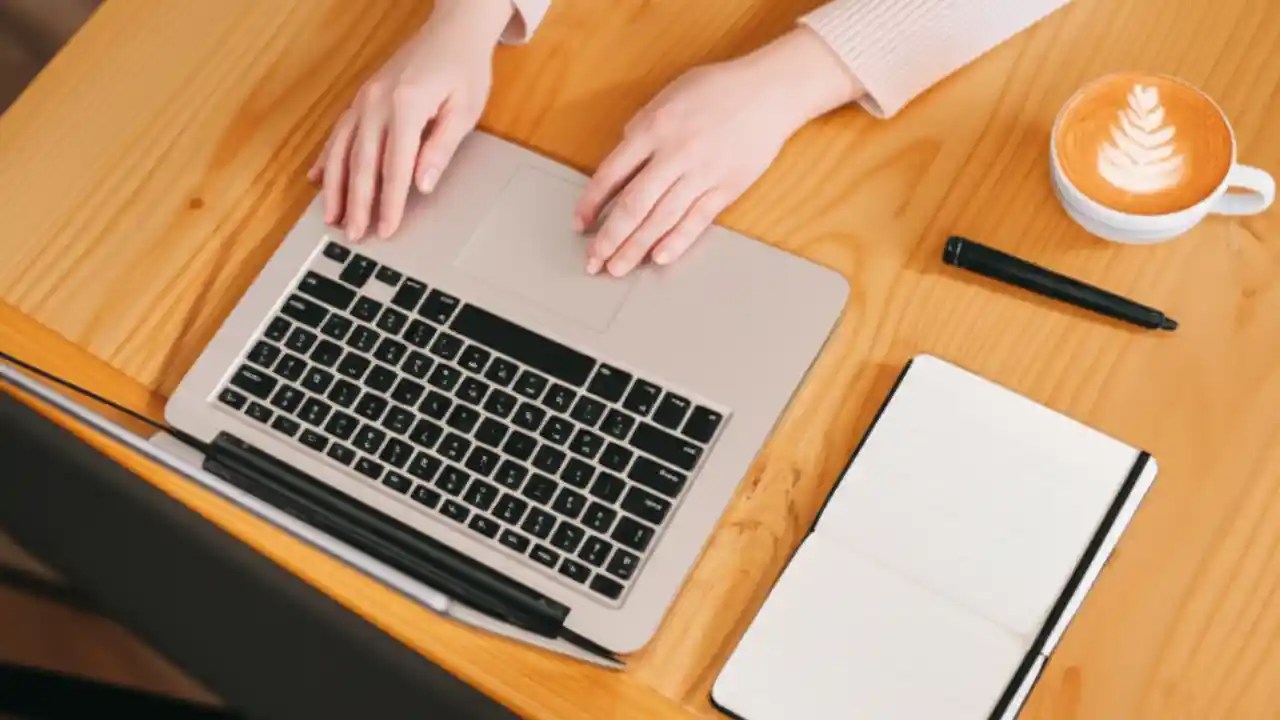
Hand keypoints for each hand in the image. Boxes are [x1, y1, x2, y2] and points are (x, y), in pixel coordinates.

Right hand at [308, 0, 513, 240]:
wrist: (452, 30)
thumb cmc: (464, 68)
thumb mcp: (465, 110)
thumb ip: (441, 147)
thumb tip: (422, 183)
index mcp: (406, 104)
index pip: (395, 167)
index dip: (390, 202)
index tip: (386, 229)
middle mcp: (377, 101)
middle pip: (362, 163)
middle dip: (357, 203)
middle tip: (354, 234)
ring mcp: (365, 98)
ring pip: (342, 150)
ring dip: (336, 186)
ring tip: (331, 217)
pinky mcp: (362, 97)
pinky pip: (338, 132)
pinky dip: (327, 157)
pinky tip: (318, 179)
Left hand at [575, 28, 864, 276]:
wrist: (770, 92)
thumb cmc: (717, 89)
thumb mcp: (668, 96)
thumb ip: (641, 128)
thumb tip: (621, 159)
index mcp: (654, 129)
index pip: (611, 174)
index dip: (591, 203)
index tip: (580, 223)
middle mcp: (675, 154)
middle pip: (634, 205)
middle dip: (609, 238)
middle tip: (594, 261)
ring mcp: (703, 173)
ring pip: (662, 219)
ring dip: (636, 247)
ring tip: (618, 268)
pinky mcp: (727, 188)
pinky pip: (697, 220)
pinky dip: (677, 241)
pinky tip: (658, 258)